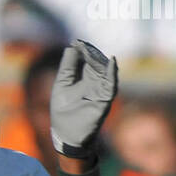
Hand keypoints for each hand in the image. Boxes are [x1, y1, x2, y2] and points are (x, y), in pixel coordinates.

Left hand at [50, 40, 117, 158]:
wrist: (67, 134)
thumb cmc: (63, 110)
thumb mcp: (62, 85)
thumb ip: (68, 67)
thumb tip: (71, 46)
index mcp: (82, 77)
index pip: (85, 59)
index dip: (83, 50)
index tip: (78, 41)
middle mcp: (93, 81)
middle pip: (96, 62)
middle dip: (92, 53)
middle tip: (85, 44)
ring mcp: (100, 89)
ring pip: (105, 70)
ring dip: (101, 60)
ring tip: (95, 51)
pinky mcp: (105, 98)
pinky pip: (111, 84)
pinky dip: (112, 73)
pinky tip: (112, 62)